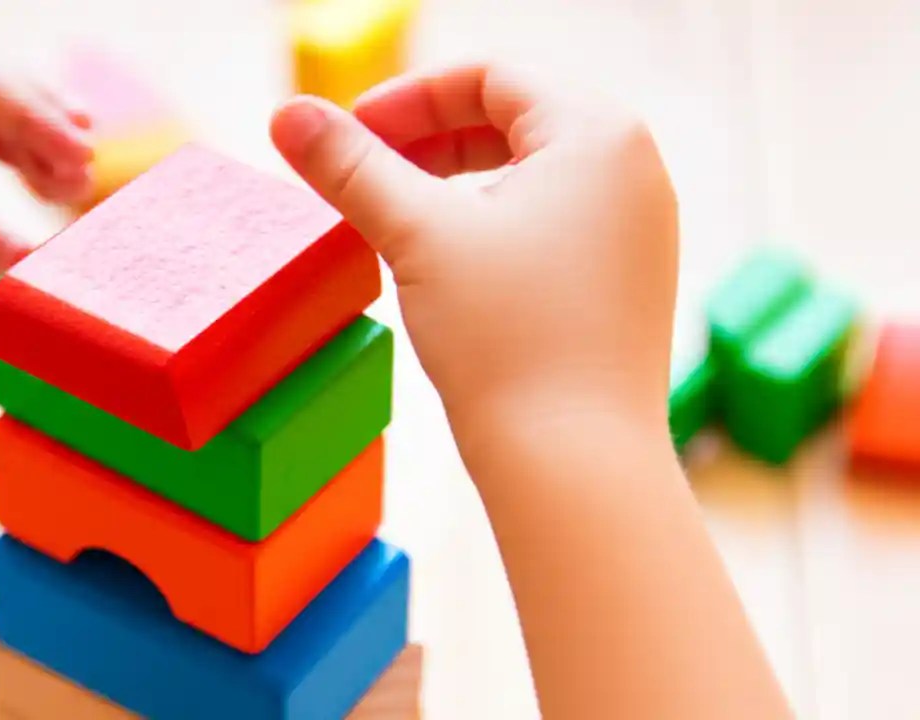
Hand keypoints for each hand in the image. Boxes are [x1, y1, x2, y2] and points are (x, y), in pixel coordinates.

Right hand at [270, 63, 677, 437]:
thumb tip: (287, 115)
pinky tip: (442, 264)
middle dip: (427, 138)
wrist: (575, 466)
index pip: (492, 76)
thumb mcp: (415, 236)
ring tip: (393, 218)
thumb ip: (350, 166)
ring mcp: (638, 231)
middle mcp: (634, 171)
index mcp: (599, 133)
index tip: (349, 132)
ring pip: (529, 174)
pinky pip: (549, 223)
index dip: (408, 97)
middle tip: (364, 171)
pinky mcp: (626, 283)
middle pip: (514, 118)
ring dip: (452, 181)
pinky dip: (488, 225)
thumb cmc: (508, 342)